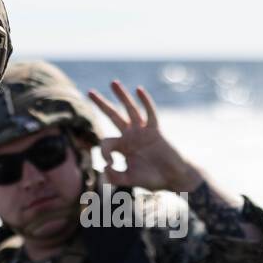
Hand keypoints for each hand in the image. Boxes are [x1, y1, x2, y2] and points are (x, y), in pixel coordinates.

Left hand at [88, 80, 202, 192]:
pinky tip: (138, 90)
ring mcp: (143, 131)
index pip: (105, 142)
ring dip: (121, 96)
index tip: (110, 164)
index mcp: (122, 147)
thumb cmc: (152, 179)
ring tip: (113, 83)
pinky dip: (145, 101)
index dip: (103, 152)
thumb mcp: (129, 179)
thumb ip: (115, 176)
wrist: (173, 178)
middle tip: (89, 92)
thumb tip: (104, 167)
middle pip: (113, 115)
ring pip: (130, 110)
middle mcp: (131, 135)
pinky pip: (150, 113)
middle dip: (101, 104)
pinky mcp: (156, 130)